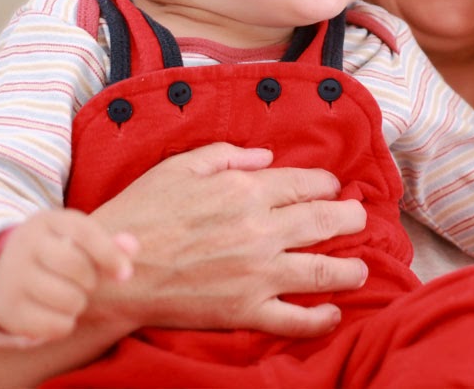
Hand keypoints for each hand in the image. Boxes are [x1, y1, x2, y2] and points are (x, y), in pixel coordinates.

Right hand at [0, 209, 137, 340]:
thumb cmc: (54, 253)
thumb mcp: (76, 239)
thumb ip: (109, 243)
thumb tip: (133, 248)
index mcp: (48, 221)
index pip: (85, 233)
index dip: (110, 255)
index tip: (125, 274)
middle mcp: (26, 244)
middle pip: (77, 268)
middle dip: (90, 281)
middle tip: (83, 283)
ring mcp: (13, 277)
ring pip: (68, 299)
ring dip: (78, 304)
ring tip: (69, 297)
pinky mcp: (8, 309)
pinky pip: (55, 325)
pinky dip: (65, 324)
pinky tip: (56, 314)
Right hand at [86, 142, 368, 337]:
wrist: (112, 273)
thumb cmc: (140, 214)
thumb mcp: (179, 167)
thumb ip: (226, 154)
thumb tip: (266, 157)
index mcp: (244, 190)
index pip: (304, 183)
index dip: (326, 183)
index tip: (332, 187)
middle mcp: (259, 230)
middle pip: (324, 222)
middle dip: (350, 218)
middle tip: (358, 218)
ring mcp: (256, 273)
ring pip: (320, 270)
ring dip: (349, 268)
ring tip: (361, 267)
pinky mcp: (244, 310)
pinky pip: (293, 319)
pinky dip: (319, 318)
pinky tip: (334, 313)